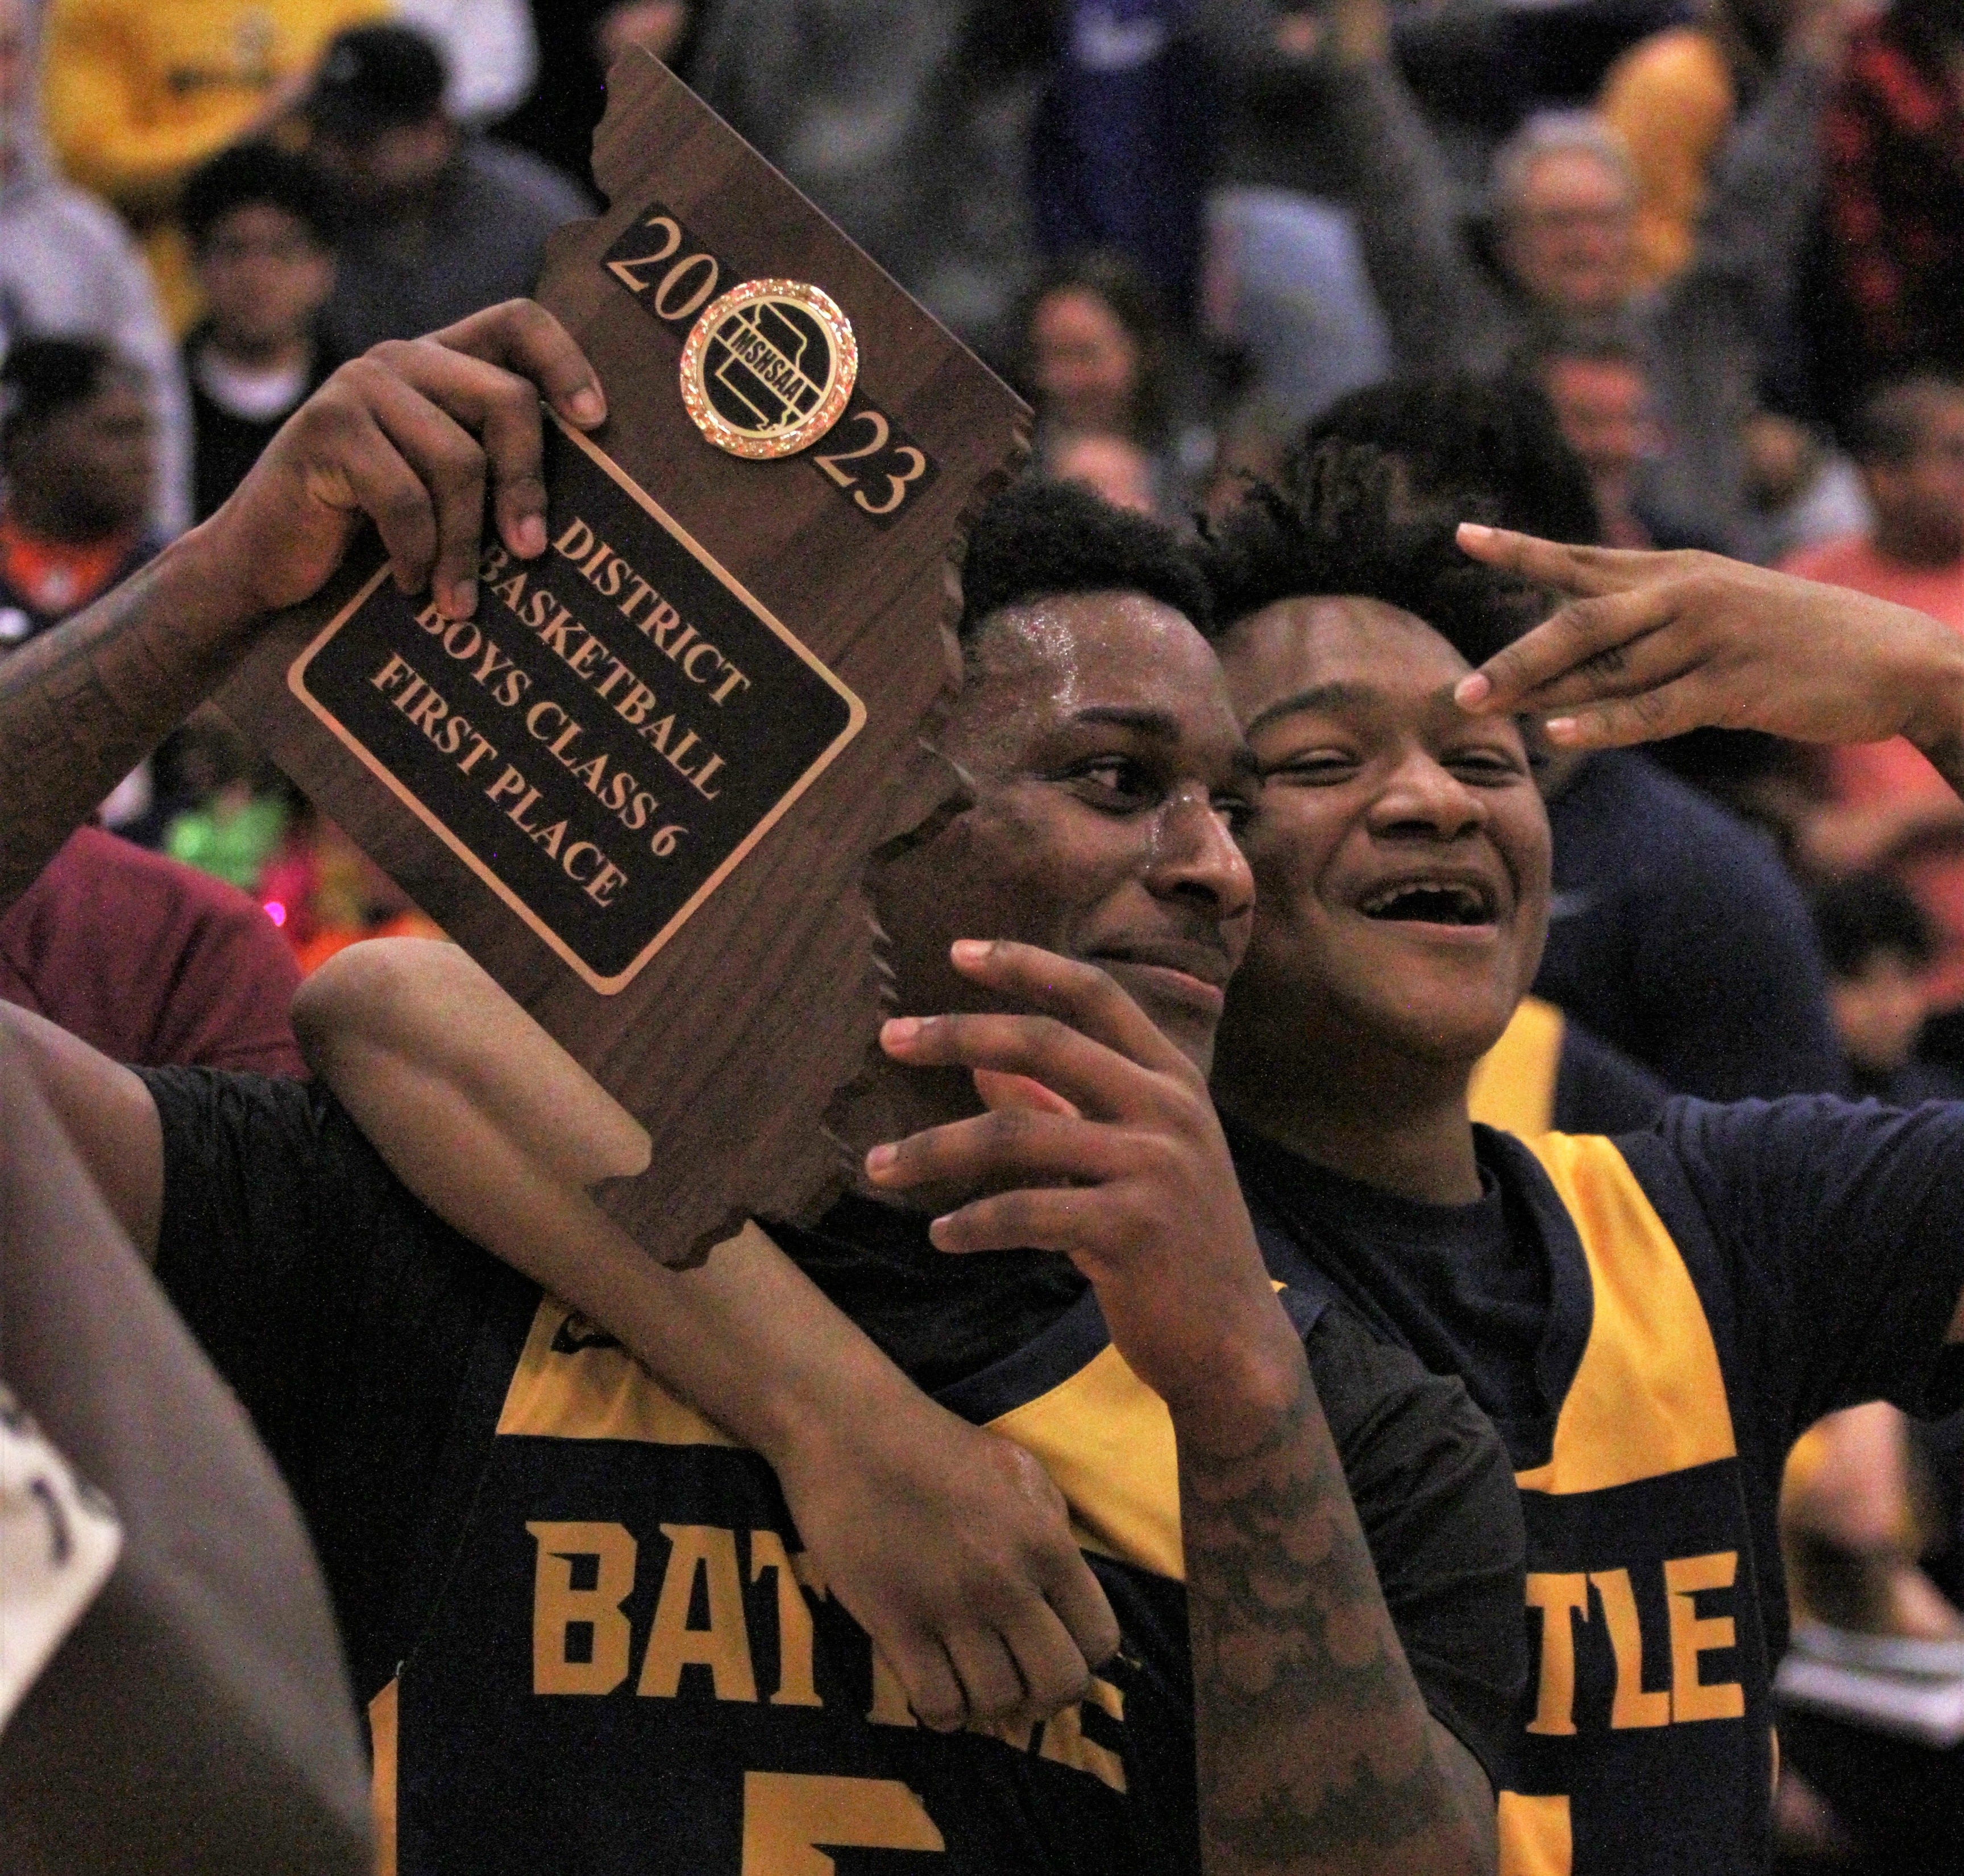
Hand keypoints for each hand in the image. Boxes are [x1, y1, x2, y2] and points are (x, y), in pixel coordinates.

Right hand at [194, 300, 606, 623]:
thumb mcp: (445, 493)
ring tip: (459, 599)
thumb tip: (595, 497)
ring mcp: (358, 385)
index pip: (518, 323)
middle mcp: (401, 359)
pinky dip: (417, 553)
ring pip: (459, 461)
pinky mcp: (325, 427)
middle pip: (507, 401)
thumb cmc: (371, 535)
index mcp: (440, 363)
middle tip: (530, 553)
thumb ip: (494, 466)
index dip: (565, 362)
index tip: (595, 423)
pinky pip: (406, 496)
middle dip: (526, 486)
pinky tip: (411, 584)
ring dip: (465, 546)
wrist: (265, 561)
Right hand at [774, 1399, 1120, 1731]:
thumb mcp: (1019, 1469)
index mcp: (1045, 1540)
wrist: (848, 1428)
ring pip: (998, 1703)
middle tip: (1020, 1676)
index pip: (1100, 1639)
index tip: (1058, 1647)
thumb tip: (1070, 1588)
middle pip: (1058, 1685)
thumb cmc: (936, 1444)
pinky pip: (938, 1706)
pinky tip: (938, 1686)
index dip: (1084, 1655)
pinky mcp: (893, 1623)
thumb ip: (1053, 1527)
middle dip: (1045, 1693)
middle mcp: (1007, 1581)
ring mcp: (949, 1607)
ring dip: (991, 1702)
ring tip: (976, 1678)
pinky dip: (945, 1712)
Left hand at [865, 940, 1303, 1454]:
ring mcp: (1155, 1168)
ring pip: (1018, 1132)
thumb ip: (1065, 1109)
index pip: (1095, 995)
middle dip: (958, 1033)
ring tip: (879, 1167)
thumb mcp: (1131, 1161)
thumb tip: (983, 1067)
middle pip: (1045, 1041)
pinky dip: (972, 1223)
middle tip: (890, 1037)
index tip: (958, 952)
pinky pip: (1026, 1213)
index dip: (1027, 965)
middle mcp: (1170, 1110)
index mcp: (1174, 1080)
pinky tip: (942, 1234)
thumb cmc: (1175, 1246)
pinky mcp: (1133, 1231)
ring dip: (936, 1148)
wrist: (1234, 1347)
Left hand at [1453, 524, 1963, 756]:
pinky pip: (1654, 709)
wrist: (1894, 659)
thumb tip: (1572, 658)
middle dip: (1515, 656)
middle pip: (1579, 620)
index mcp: (1676, 572)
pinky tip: (1558, 734)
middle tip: (1458, 691)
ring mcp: (1709, 639)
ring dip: (1542, 694)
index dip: (1518, 551)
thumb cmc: (1794, 640)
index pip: (1580, 560)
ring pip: (1607, 669)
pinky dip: (1603, 724)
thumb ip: (1647, 625)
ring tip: (1485, 709)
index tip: (1461, 536)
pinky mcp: (1733, 686)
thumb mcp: (1718, 610)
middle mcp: (1685, 595)